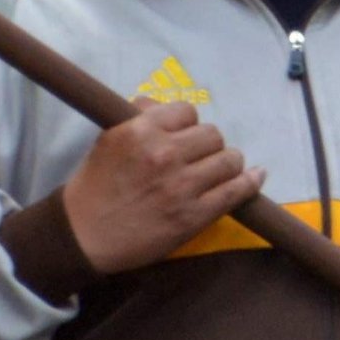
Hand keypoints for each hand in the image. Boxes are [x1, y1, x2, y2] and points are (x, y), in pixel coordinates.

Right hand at [62, 101, 263, 272]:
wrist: (83, 235)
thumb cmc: (94, 186)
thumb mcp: (109, 139)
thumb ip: (137, 117)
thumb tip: (160, 104)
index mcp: (141, 131)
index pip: (186, 111)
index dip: (187, 123)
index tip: (184, 136)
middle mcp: (164, 154)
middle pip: (212, 134)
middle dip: (208, 144)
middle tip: (199, 157)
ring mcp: (182, 186)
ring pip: (229, 159)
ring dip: (228, 162)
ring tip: (221, 169)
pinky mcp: (194, 215)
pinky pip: (235, 192)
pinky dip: (250, 182)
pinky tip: (256, 176)